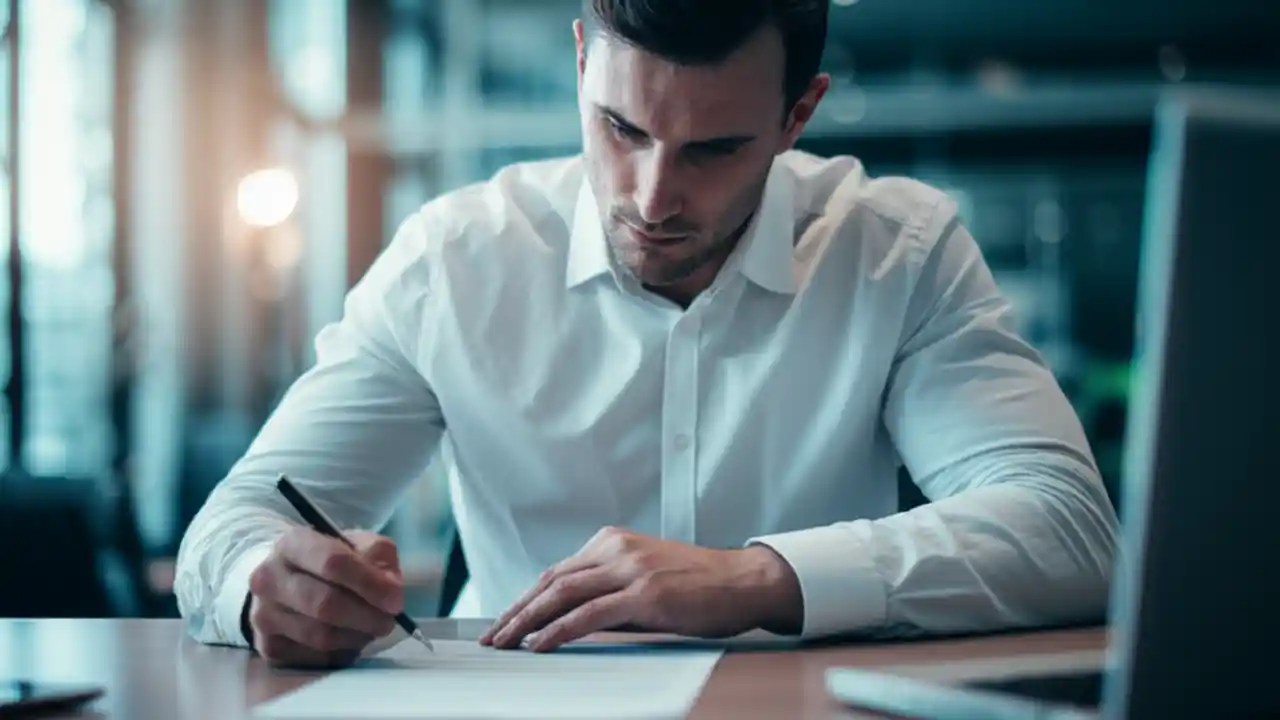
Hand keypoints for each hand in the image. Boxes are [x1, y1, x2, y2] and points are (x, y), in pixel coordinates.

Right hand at [246, 527, 403, 666]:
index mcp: (293, 543)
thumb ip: (378, 557)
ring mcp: (263, 614)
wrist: (287, 583)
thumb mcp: (358, 546)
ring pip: (321, 635)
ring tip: (370, 628)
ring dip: (356, 636)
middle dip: (366, 616)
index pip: (333, 562)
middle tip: (388, 621)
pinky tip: (348, 639)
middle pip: (325, 604)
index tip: (395, 600)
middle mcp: (268, 578)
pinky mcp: (268, 646)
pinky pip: (314, 658)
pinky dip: (340, 652)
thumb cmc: (329, 562)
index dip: (369, 583)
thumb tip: (390, 589)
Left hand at [479, 526, 801, 651]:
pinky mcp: (644, 593)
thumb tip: (570, 620)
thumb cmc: (699, 585)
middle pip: (551, 580)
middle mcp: (616, 549)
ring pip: (562, 594)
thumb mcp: (645, 576)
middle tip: (492, 636)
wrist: (743, 581)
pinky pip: (590, 613)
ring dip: (527, 621)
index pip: (557, 572)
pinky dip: (559, 629)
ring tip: (506, 643)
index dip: (525, 598)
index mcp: (613, 542)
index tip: (504, 620)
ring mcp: (630, 569)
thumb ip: (609, 590)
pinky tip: (541, 643)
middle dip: (516, 611)